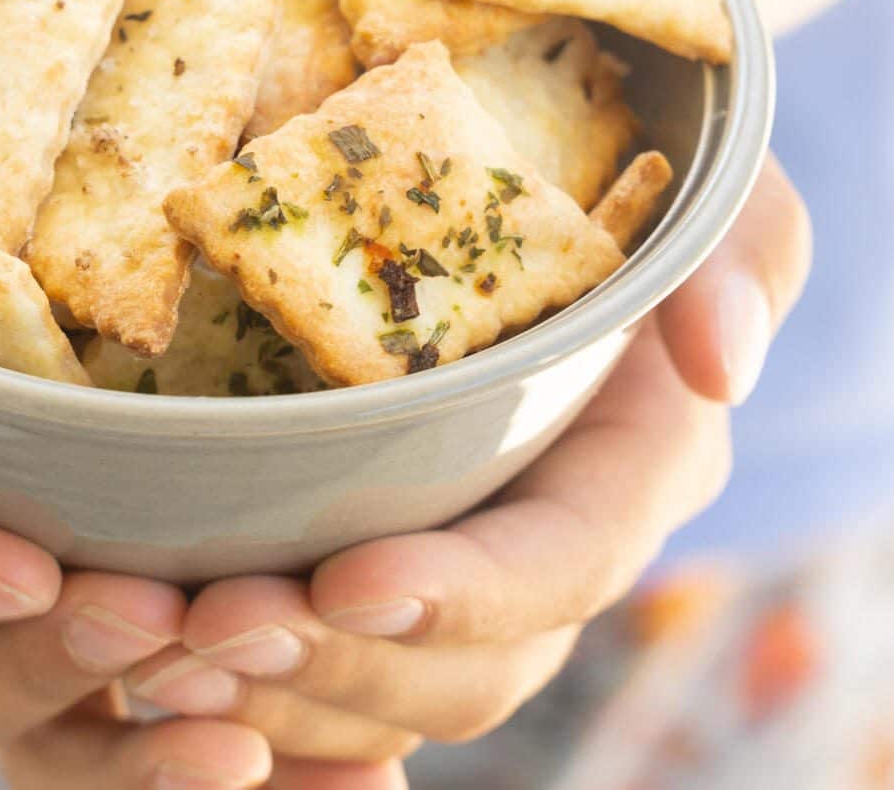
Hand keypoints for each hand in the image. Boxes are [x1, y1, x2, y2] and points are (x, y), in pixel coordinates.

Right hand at [0, 194, 279, 788]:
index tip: (14, 566)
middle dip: (54, 662)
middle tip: (159, 616)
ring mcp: (0, 628)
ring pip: (61, 732)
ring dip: (152, 752)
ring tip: (253, 738)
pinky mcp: (95, 635)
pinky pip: (153, 722)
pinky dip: (249, 753)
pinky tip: (349, 770)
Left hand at [71, 156, 809, 773]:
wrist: (556, 200)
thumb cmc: (637, 196)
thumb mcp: (716, 198)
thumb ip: (743, 258)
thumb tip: (719, 361)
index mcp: (632, 474)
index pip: (565, 564)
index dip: (465, 594)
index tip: (348, 579)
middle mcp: (545, 548)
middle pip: (461, 669)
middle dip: (336, 665)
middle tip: (208, 625)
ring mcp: (460, 570)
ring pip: (379, 696)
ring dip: (269, 696)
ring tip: (155, 654)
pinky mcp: (379, 563)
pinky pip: (317, 679)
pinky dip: (243, 697)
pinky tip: (151, 673)